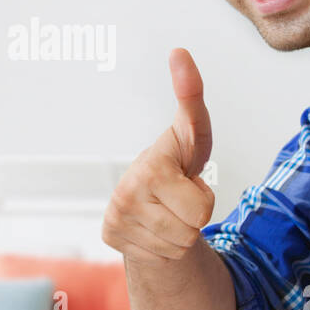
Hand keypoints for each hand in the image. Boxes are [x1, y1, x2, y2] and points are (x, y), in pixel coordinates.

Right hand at [101, 48, 214, 263]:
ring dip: (182, 230)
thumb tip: (179, 52)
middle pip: (197, 222)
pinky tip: (153, 226)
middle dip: (198, 213)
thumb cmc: (174, 166)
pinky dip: (164, 246)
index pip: (201, 191)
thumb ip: (191, 99)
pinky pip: (164, 257)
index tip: (180, 55)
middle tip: (181, 196)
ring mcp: (117, 215)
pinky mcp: (109, 235)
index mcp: (153, 164)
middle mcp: (129, 188)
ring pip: (182, 243)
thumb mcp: (192, 138)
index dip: (192, 147)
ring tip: (168, 210)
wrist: (143, 203)